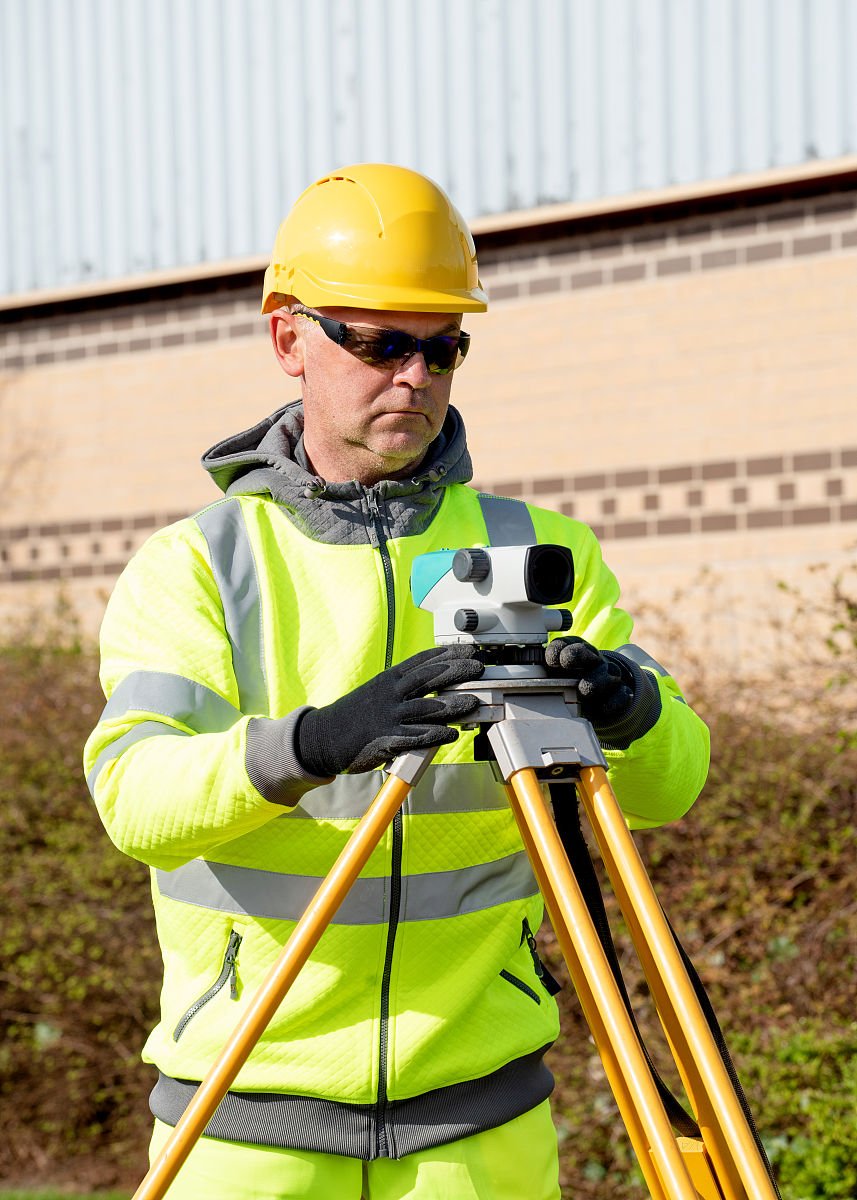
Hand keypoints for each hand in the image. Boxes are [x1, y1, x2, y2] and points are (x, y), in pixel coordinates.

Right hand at [296, 645, 483, 774]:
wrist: (323, 737)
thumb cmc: (356, 713)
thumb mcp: (377, 690)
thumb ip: (403, 685)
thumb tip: (434, 678)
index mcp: (388, 679)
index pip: (422, 661)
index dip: (447, 654)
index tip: (468, 649)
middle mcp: (389, 694)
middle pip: (427, 679)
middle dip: (455, 672)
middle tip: (478, 668)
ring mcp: (388, 717)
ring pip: (425, 708)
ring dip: (452, 704)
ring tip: (473, 702)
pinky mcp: (385, 740)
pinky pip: (414, 737)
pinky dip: (435, 734)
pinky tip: (451, 733)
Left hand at [544, 636, 634, 726]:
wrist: (606, 700)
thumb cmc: (575, 686)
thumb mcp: (556, 680)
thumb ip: (541, 676)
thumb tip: (515, 677)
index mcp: (574, 654)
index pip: (565, 646)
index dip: (558, 650)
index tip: (551, 659)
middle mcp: (592, 662)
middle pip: (587, 652)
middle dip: (577, 654)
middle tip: (566, 661)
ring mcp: (609, 678)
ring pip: (608, 672)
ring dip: (596, 680)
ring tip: (584, 689)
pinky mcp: (621, 695)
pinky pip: (623, 695)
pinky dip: (615, 701)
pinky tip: (605, 707)